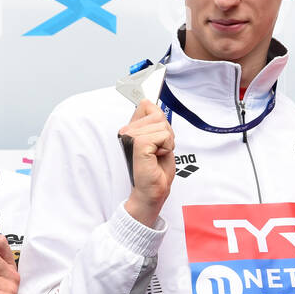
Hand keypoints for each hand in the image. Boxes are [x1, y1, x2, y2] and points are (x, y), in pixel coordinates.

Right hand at [119, 99, 175, 227]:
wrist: (152, 191)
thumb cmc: (155, 170)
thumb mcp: (159, 139)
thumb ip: (154, 120)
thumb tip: (148, 102)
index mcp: (130, 128)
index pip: (147, 106)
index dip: (159, 120)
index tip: (157, 138)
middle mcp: (127, 131)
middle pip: (158, 115)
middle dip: (166, 132)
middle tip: (159, 149)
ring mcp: (131, 137)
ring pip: (161, 124)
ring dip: (167, 141)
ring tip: (158, 154)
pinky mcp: (139, 144)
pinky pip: (162, 135)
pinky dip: (167, 146)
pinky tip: (157, 156)